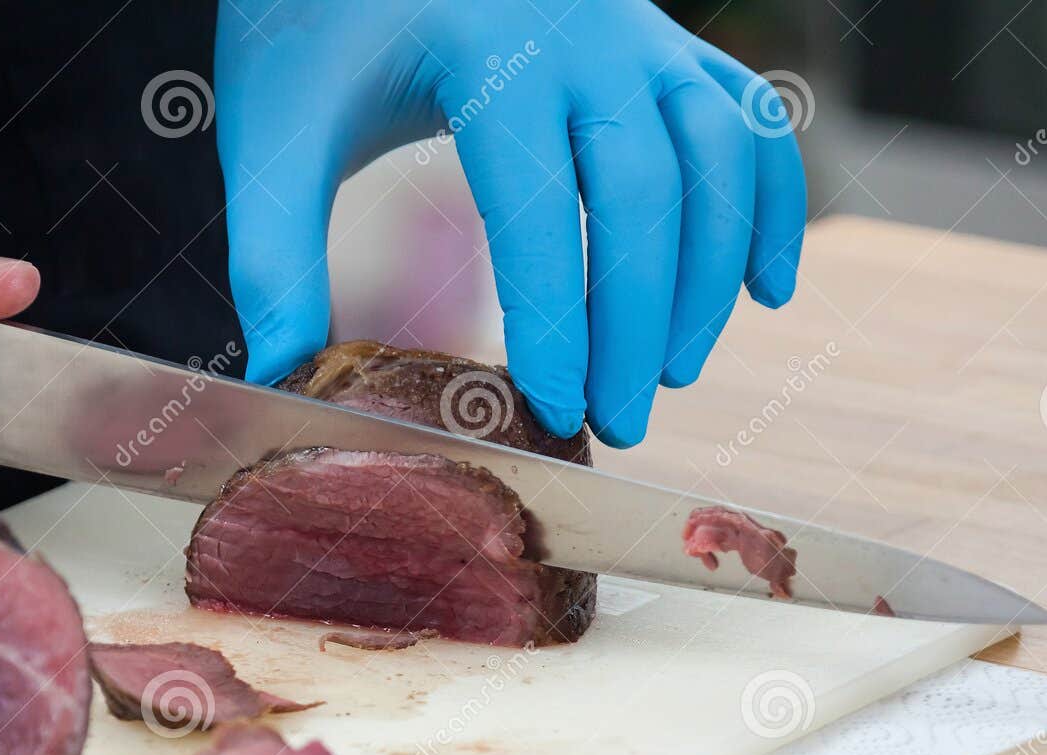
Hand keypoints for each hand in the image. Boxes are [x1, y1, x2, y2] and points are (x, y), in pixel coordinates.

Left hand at [217, 0, 805, 447]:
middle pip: (646, 192)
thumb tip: (285, 374)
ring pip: (717, 157)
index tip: (553, 410)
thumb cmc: (313, 24)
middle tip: (618, 424)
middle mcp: (586, 31)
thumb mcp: (275, 128)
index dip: (554, 320)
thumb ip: (273, 252)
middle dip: (638, 321)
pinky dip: (772, 201)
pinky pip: (749, 119)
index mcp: (489, 52)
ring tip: (677, 375)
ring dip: (711, 275)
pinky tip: (765, 288)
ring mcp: (640, 30)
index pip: (539, 207)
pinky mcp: (666, 39)